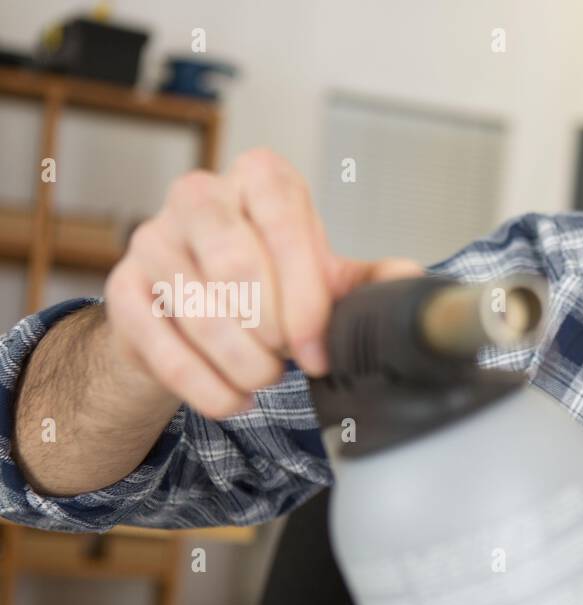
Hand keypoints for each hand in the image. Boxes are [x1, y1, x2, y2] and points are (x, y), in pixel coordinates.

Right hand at [104, 148, 422, 418]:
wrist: (196, 311)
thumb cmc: (270, 283)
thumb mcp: (326, 278)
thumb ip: (371, 282)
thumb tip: (413, 284)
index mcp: (261, 179)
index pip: (283, 223)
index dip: (305, 298)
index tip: (318, 351)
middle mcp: (200, 196)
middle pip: (235, 265)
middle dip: (271, 332)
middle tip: (288, 361)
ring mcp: (153, 240)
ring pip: (199, 311)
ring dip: (242, 364)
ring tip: (264, 379)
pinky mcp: (122, 291)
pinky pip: (162, 347)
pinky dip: (206, 387)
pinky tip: (233, 401)